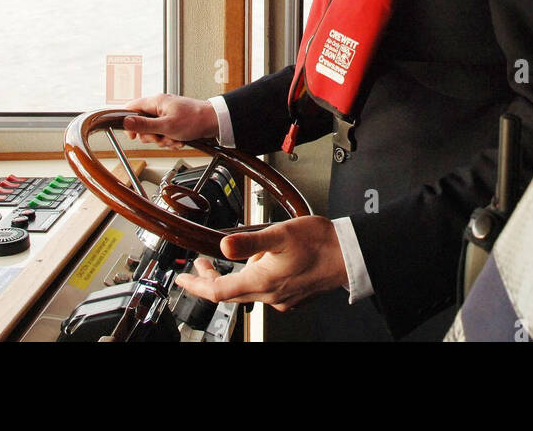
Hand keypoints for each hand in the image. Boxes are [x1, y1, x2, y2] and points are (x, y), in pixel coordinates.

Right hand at [121, 94, 217, 148]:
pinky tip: (179, 140)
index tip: (133, 135)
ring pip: (154, 132)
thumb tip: (125, 122)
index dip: (129, 123)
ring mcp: (166, 115)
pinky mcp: (173, 122)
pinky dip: (171, 140)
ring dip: (163, 140)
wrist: (214, 122)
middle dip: (152, 136)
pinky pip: (165, 135)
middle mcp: (159, 107)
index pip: (131, 108)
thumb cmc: (194, 120)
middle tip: (161, 137)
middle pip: (142, 125)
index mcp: (155, 102)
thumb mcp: (166, 126)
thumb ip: (144, 125)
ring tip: (175, 139)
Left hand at [174, 215, 347, 311]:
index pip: (217, 291)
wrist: (350, 255)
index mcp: (261, 282)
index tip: (183, 281)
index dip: (196, 286)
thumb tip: (224, 245)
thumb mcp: (279, 234)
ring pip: (249, 290)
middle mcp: (270, 295)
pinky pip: (267, 291)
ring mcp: (282, 299)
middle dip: (213, 278)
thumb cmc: (320, 243)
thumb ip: (249, 241)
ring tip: (247, 253)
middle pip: (230, 292)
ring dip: (239, 275)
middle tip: (202, 265)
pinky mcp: (294, 297)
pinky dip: (259, 278)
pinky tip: (268, 263)